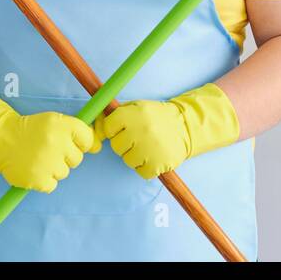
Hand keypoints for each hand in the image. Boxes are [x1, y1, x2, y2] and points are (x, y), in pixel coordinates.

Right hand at [0, 86, 101, 192]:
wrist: (2, 138)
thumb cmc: (32, 130)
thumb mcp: (55, 122)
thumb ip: (78, 132)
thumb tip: (98, 148)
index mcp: (64, 125)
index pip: (88, 140)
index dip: (79, 143)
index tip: (66, 142)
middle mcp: (58, 142)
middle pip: (77, 159)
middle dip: (65, 156)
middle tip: (47, 149)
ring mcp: (48, 162)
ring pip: (65, 172)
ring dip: (53, 168)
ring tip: (38, 158)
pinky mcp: (38, 179)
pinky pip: (52, 185)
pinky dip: (44, 181)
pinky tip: (33, 169)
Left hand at [100, 83, 239, 179]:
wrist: (186, 125)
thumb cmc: (156, 117)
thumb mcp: (136, 108)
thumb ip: (114, 116)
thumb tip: (95, 132)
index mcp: (133, 114)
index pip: (109, 127)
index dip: (116, 129)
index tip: (126, 128)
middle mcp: (141, 130)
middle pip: (117, 146)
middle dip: (125, 143)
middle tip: (139, 137)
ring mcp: (150, 148)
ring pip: (127, 160)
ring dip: (136, 155)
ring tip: (149, 145)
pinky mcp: (158, 164)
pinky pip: (141, 171)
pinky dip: (146, 167)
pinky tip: (154, 155)